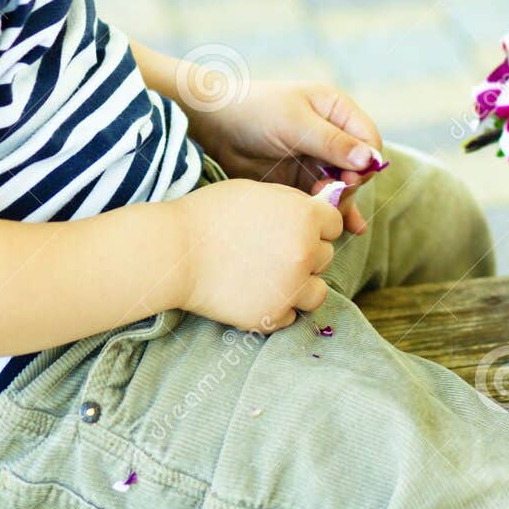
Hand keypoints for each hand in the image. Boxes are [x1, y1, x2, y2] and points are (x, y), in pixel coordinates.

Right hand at [170, 177, 343, 332]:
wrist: (174, 251)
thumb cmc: (210, 214)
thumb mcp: (257, 192)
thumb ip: (293, 203)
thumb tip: (319, 211)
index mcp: (305, 217)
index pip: (334, 225)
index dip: (315, 225)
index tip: (293, 229)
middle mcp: (305, 252)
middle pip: (325, 257)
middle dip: (304, 254)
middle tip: (270, 251)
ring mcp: (291, 287)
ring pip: (316, 292)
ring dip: (300, 286)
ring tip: (270, 277)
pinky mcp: (272, 315)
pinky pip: (291, 316)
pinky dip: (278, 308)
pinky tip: (255, 293)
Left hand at [186, 79, 386, 217]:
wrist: (213, 125)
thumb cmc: (255, 111)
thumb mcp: (295, 124)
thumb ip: (332, 143)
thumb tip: (370, 160)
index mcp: (336, 110)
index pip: (369, 140)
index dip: (365, 163)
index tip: (348, 180)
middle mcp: (331, 134)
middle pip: (357, 168)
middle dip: (348, 185)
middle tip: (327, 196)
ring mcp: (315, 158)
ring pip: (342, 186)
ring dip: (338, 201)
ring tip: (325, 214)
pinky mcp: (300, 179)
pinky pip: (323, 197)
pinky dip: (334, 210)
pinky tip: (350, 228)